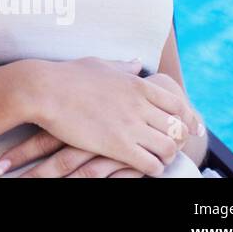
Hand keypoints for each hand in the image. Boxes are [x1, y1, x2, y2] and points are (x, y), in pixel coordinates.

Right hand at [19, 57, 200, 176]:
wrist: (43, 89)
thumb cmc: (66, 75)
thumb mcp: (100, 64)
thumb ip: (123, 66)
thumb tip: (137, 62)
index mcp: (137, 84)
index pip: (178, 104)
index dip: (187, 119)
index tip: (189, 129)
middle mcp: (140, 104)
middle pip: (177, 128)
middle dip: (177, 140)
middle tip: (168, 147)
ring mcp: (130, 125)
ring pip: (169, 148)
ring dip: (165, 157)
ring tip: (155, 160)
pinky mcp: (118, 145)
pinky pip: (151, 164)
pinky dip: (152, 169)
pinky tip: (142, 168)